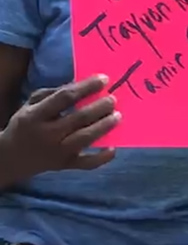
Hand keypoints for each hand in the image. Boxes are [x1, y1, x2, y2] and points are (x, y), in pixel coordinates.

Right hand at [0, 76, 119, 182]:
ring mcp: (57, 152)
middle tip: (113, 99)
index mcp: (36, 115)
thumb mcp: (31, 104)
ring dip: (104, 126)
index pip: (65, 98)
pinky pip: (87, 163)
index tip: (104, 79)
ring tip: (118, 115)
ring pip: (85, 138)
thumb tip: (82, 84)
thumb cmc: (27, 124)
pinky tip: (113, 148)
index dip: (86, 87)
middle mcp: (47, 134)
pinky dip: (102, 157)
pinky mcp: (65, 165)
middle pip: (79, 118)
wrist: (12, 157)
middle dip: (100, 107)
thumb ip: (53, 94)